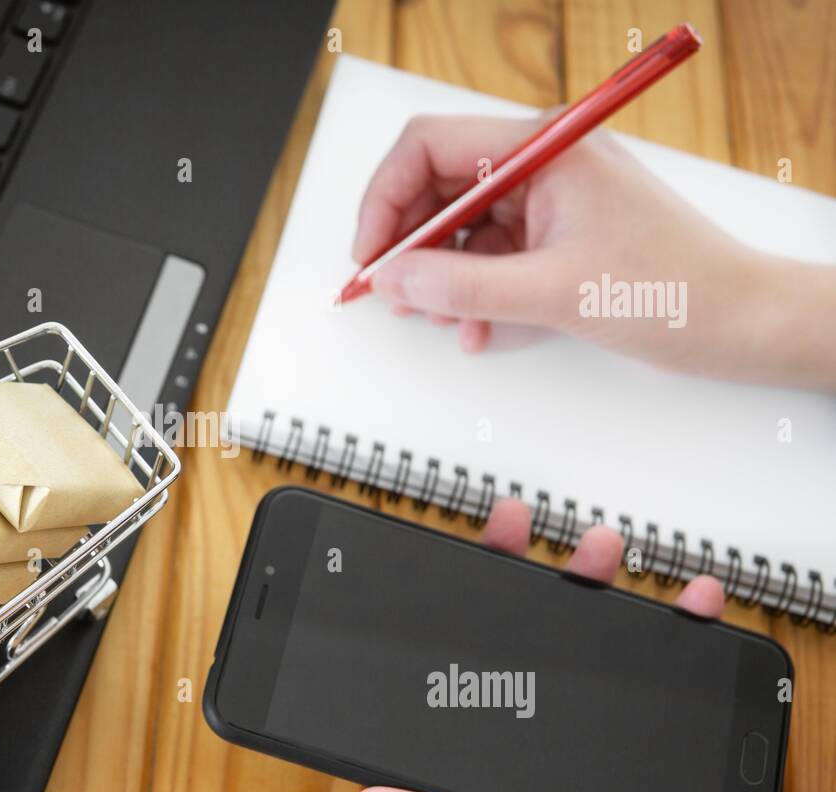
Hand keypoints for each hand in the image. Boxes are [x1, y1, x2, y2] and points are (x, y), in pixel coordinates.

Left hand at [349, 497, 724, 791]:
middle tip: (509, 526)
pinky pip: (671, 662)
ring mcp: (603, 730)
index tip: (440, 566)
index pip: (459, 678)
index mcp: (498, 771)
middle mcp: (544, 740)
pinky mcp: (665, 730)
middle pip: (517, 640)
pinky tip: (684, 600)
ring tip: (595, 550)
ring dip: (591, 581)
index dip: (448, 619)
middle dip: (514, 574)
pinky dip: (682, 620)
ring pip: (587, 636)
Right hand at [353, 114, 835, 389]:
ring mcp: (547, 198)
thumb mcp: (552, 292)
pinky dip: (470, 293)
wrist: (737, 323)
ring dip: (438, 276)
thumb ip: (462, 287)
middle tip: (390, 292)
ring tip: (437, 316)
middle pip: (437, 186)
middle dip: (408, 243)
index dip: (386, 200)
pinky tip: (473, 328)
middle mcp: (541, 161)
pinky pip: (487, 256)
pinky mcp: (553, 234)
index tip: (371, 254)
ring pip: (458, 226)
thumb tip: (394, 280)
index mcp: (545, 146)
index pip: (430, 147)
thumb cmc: (674, 290)